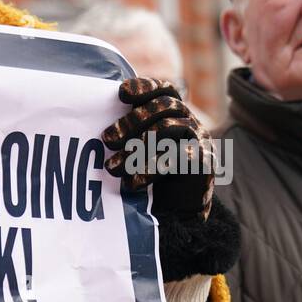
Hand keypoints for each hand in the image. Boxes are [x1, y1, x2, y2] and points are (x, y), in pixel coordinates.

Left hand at [102, 78, 213, 220]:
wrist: (180, 214)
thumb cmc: (154, 179)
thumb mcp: (140, 151)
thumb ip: (129, 133)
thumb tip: (97, 122)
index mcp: (177, 115)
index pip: (165, 90)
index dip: (145, 87)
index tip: (121, 94)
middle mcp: (192, 122)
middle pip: (164, 106)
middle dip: (131, 121)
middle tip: (106, 140)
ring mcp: (201, 140)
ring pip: (168, 128)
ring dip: (135, 148)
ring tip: (112, 168)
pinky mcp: (203, 162)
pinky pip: (176, 158)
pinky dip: (149, 169)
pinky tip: (131, 184)